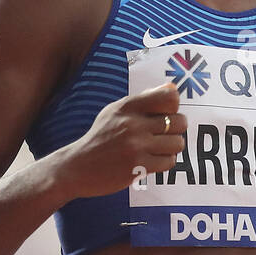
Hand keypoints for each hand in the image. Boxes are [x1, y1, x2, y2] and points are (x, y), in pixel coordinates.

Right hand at [62, 82, 187, 196]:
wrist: (76, 167)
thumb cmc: (100, 138)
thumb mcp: (115, 112)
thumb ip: (144, 99)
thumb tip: (172, 87)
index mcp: (127, 106)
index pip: (169, 97)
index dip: (173, 106)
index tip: (165, 114)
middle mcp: (132, 123)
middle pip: (179, 122)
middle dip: (176, 129)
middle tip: (163, 135)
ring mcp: (136, 146)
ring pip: (177, 144)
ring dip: (171, 148)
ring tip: (157, 149)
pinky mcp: (138, 167)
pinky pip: (169, 162)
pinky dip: (164, 162)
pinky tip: (150, 160)